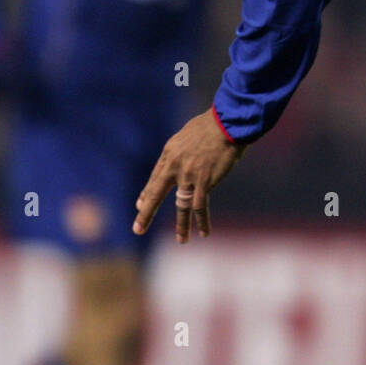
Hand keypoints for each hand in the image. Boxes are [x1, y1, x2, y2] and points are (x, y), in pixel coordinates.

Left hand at [133, 110, 244, 243]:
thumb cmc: (209, 126)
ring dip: (182, 225)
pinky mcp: (204, 182)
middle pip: (157, 194)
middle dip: (146, 213)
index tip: (141, 204)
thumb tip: (177, 166)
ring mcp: (189, 176)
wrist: (226, 124)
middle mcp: (175, 166)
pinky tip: (204, 232)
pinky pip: (201, 206)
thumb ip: (179, 153)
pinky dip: (203, 221)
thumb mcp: (185, 137)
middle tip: (138, 229)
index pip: (155, 178)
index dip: (147, 193)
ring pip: (182, 206)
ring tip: (182, 240)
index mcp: (169, 153)